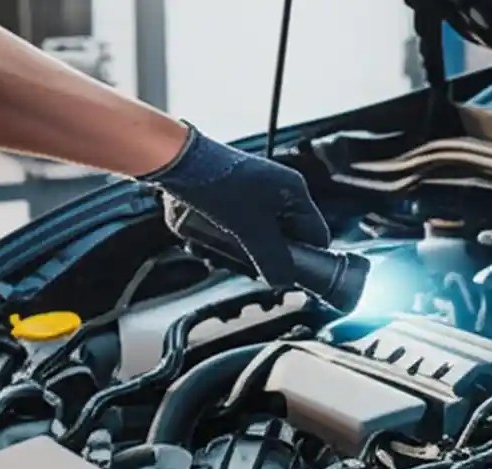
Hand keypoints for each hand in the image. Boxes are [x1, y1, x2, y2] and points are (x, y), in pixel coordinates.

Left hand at [140, 123, 330, 287]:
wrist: (176, 162)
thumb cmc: (217, 187)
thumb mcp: (250, 232)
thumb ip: (272, 261)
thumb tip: (283, 282)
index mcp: (293, 192)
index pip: (315, 236)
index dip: (303, 259)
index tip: (283, 273)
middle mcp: (277, 192)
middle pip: (282, 241)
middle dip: (259, 258)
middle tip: (240, 263)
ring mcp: (254, 194)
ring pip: (255, 239)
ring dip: (234, 253)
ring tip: (212, 251)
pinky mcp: (231, 197)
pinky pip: (234, 229)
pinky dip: (219, 240)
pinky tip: (201, 242)